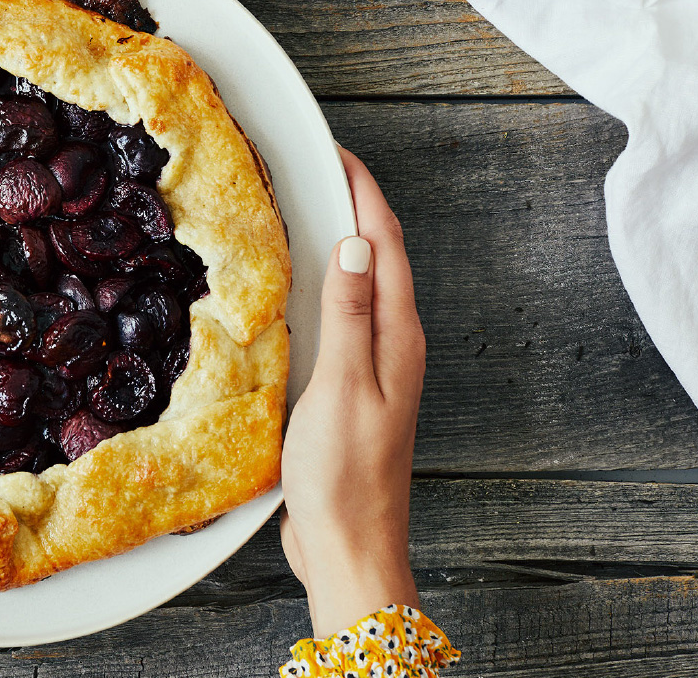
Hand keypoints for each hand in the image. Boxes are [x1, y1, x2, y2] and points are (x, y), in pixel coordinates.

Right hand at [279, 146, 425, 635]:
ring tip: (305, 209)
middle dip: (354, 205)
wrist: (350, 547)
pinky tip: (298, 288)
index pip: (387, 245)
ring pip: (363, 286)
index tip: (336, 151)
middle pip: (381, 257)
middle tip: (315, 167)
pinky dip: (326, 286)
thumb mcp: (342, 386)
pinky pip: (345, 317)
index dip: (364, 193)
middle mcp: (394, 345)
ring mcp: (376, 368)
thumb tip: (356, 243)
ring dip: (341, 243)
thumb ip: (350, 314)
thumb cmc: (345, 476)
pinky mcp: (353, 390)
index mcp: (398, 338)